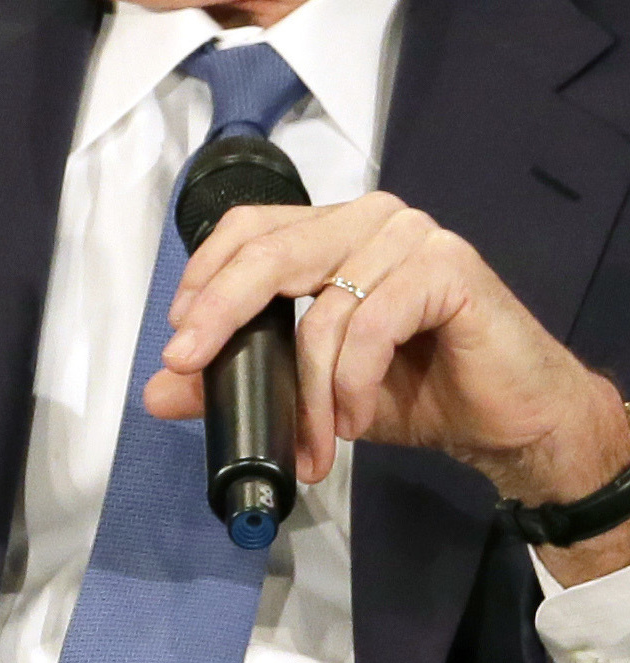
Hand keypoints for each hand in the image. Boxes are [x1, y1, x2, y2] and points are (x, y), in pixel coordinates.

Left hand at [153, 193, 629, 580]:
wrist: (506, 422)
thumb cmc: (413, 392)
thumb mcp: (308, 389)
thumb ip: (236, 379)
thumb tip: (158, 390)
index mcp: (334, 233)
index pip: (249, 229)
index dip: (204, 278)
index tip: (178, 339)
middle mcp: (372, 220)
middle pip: (269, 255)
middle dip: (220, 318)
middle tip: (189, 368)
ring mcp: (413, 238)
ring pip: (322, 311)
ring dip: (307, 390)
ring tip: (312, 442)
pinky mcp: (449, 269)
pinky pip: (370, 327)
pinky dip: (352, 384)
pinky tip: (357, 421)